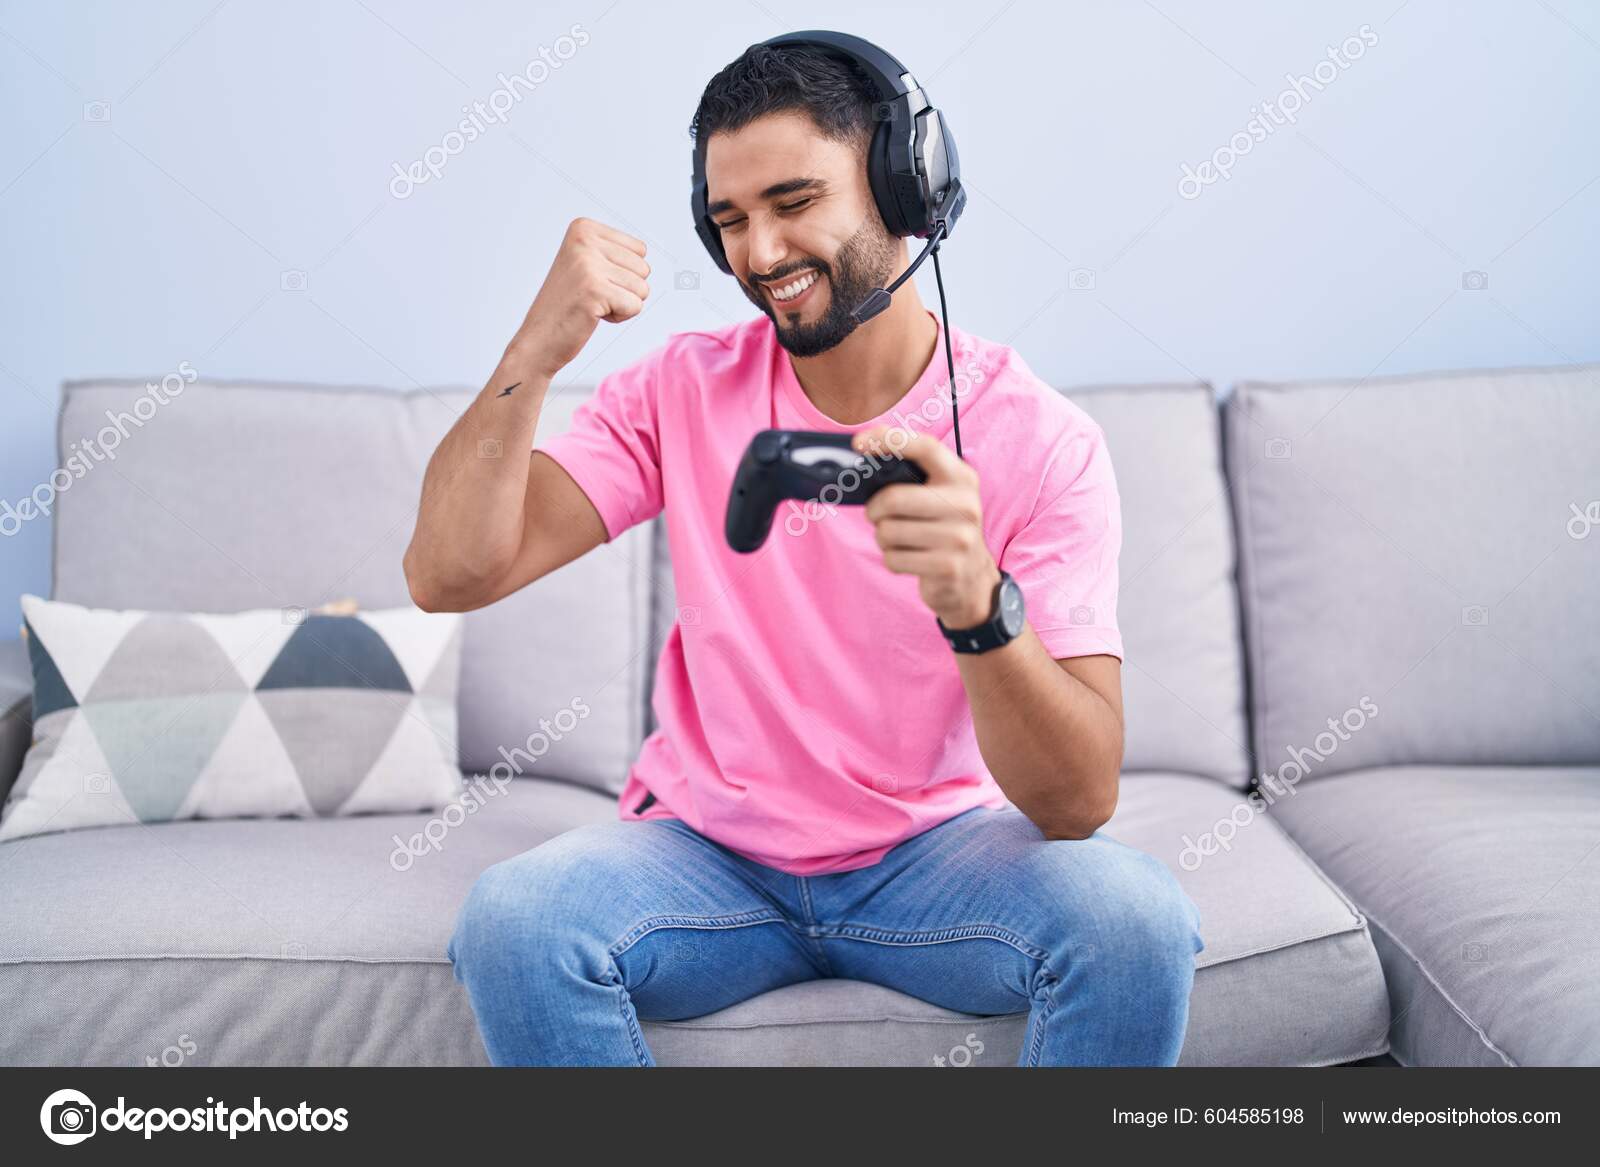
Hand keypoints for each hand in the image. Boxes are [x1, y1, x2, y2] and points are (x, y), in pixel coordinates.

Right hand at [511, 218, 650, 379]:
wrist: (539, 338)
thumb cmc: (567, 304)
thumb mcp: (586, 263)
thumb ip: (613, 251)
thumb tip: (644, 250)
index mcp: (583, 228)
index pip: (640, 250)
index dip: (623, 272)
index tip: (593, 280)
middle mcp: (584, 240)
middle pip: (643, 268)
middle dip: (624, 289)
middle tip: (591, 295)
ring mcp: (588, 265)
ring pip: (642, 288)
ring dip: (621, 303)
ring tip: (591, 304)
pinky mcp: (595, 290)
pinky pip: (635, 306)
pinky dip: (619, 317)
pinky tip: (592, 314)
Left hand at [853, 426, 1000, 628]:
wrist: (972, 577)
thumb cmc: (941, 527)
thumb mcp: (939, 495)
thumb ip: (911, 476)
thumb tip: (862, 457)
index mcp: (961, 477)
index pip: (925, 447)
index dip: (889, 440)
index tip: (859, 443)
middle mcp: (965, 504)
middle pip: (894, 498)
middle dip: (874, 509)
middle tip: (875, 514)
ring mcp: (960, 537)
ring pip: (889, 531)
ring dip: (883, 537)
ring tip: (898, 539)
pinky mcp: (948, 567)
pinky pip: (894, 559)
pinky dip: (892, 559)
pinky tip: (909, 558)